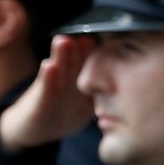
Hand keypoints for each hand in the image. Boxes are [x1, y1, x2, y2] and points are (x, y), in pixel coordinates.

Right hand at [0, 35, 95, 150]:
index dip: (96, 52)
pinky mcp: (40, 101)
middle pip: (73, 59)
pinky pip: (46, 88)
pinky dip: (47, 78)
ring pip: (58, 68)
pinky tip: (48, 67)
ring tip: (63, 41)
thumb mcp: (87, 102)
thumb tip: (128, 84)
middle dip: (79, 47)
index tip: (106, 41)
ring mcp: (51, 88)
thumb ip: (102, 90)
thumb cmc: (65, 111)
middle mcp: (65, 78)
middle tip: (85, 35)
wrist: (35, 129)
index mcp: (79, 78)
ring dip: (61, 55)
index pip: (90, 61)